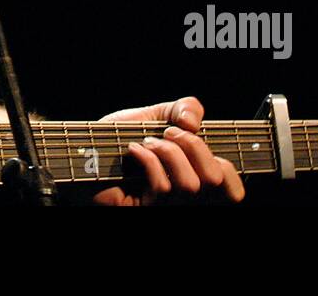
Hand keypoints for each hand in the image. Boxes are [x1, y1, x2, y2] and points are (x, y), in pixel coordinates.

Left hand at [92, 96, 245, 205]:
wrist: (83, 149)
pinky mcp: (144, 209)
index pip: (233, 190)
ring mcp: (165, 207)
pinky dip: (147, 158)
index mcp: (195, 179)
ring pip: (188, 184)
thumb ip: (185, 109)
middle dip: (192, 146)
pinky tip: (133, 151)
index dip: (223, 164)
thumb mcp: (157, 114)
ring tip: (147, 142)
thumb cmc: (120, 137)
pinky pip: (161, 186)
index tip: (193, 138)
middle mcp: (185, 199)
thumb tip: (193, 122)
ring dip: (166, 151)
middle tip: (168, 133)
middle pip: (214, 180)